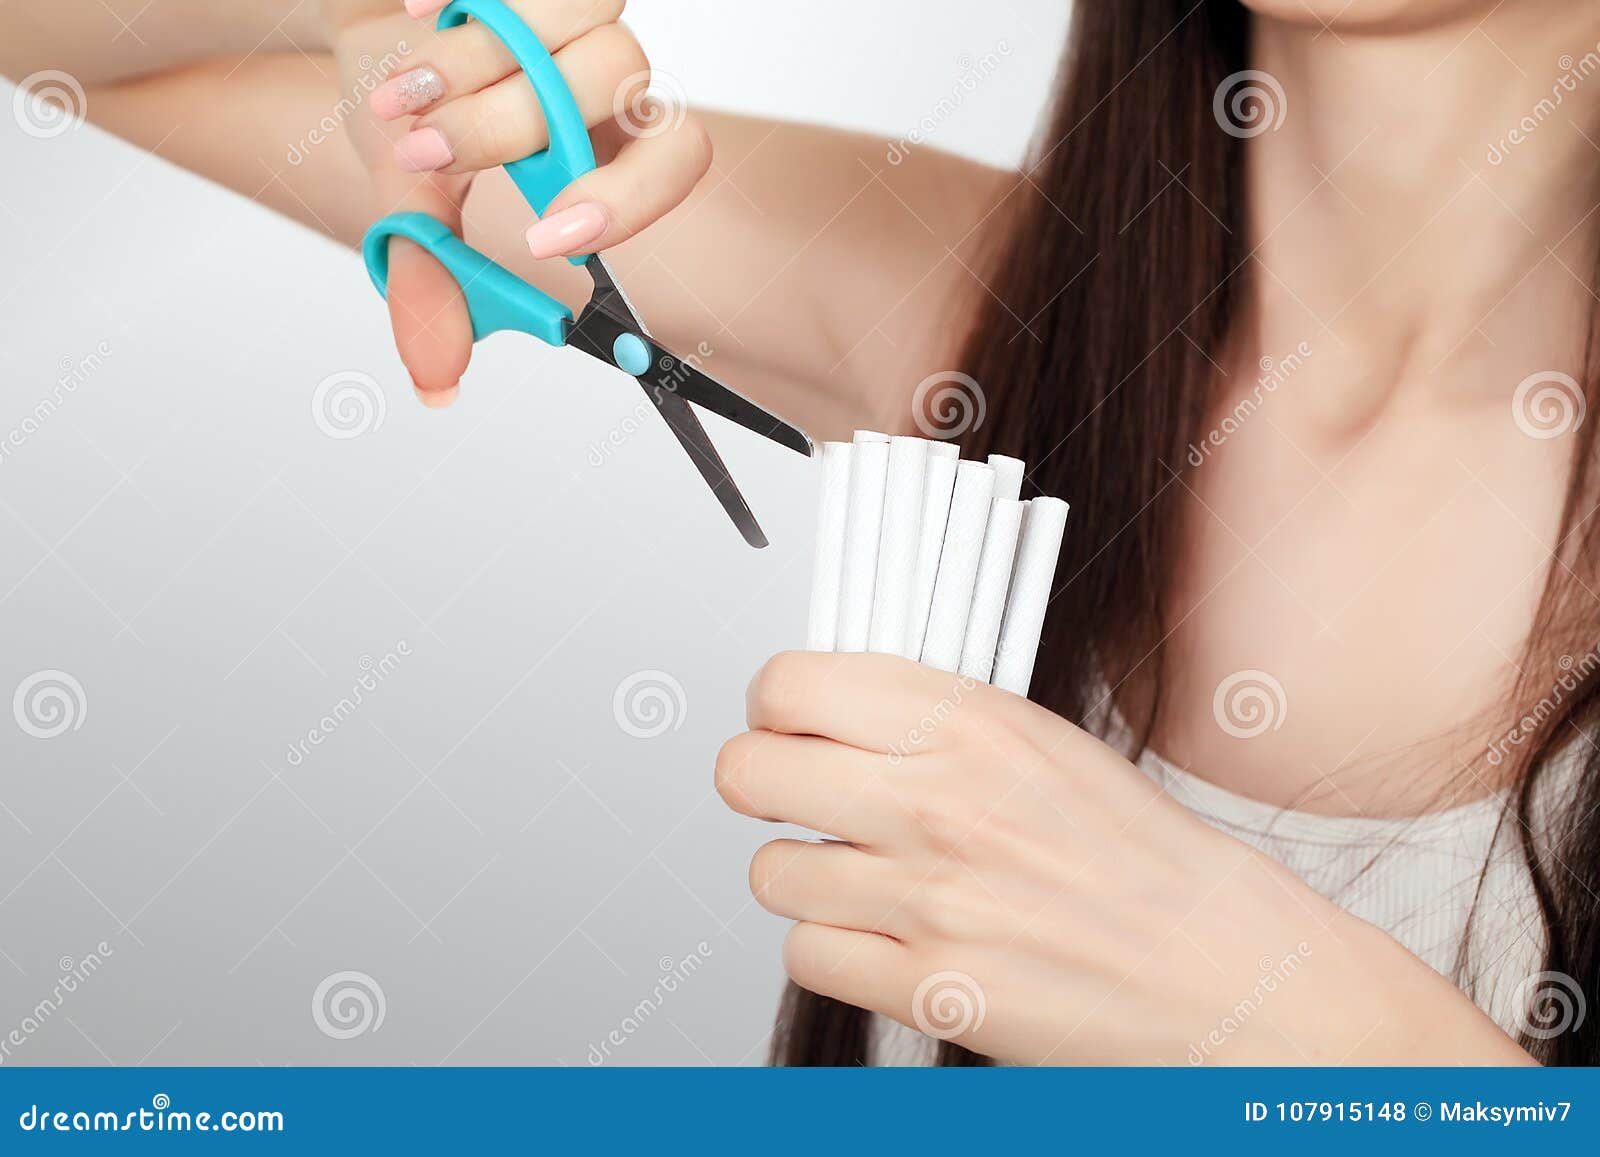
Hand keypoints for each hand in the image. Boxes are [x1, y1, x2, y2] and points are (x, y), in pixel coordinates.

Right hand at [326, 0, 710, 405]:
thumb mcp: (408, 201)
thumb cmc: (405, 108)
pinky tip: (407, 15)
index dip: (628, 197)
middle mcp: (601, 66)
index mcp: (600, 136)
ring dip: (475, 62)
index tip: (544, 237)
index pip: (672, 158)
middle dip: (514, 125)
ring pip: (575, 19)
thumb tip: (435, 382)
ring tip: (401, 94)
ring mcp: (566, 3)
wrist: (350, 20)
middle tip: (427, 156)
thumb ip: (432, 280)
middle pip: (620, 78)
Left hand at [717, 653, 1528, 1064]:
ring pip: (769, 871)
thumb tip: (833, 705)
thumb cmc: (1144, 860)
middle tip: (794, 792)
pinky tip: (882, 933)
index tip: (789, 719)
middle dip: (761, 781)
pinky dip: (832, 946)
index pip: (792, 684)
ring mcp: (926, 900)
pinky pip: (805, 954)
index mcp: (972, 724)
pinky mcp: (924, 987)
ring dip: (803, 874)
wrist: (1221, 970)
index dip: (776, 705)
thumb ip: (931, 718)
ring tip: (859, 874)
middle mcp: (938, 803)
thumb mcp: (1041, 743)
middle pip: (748, 772)